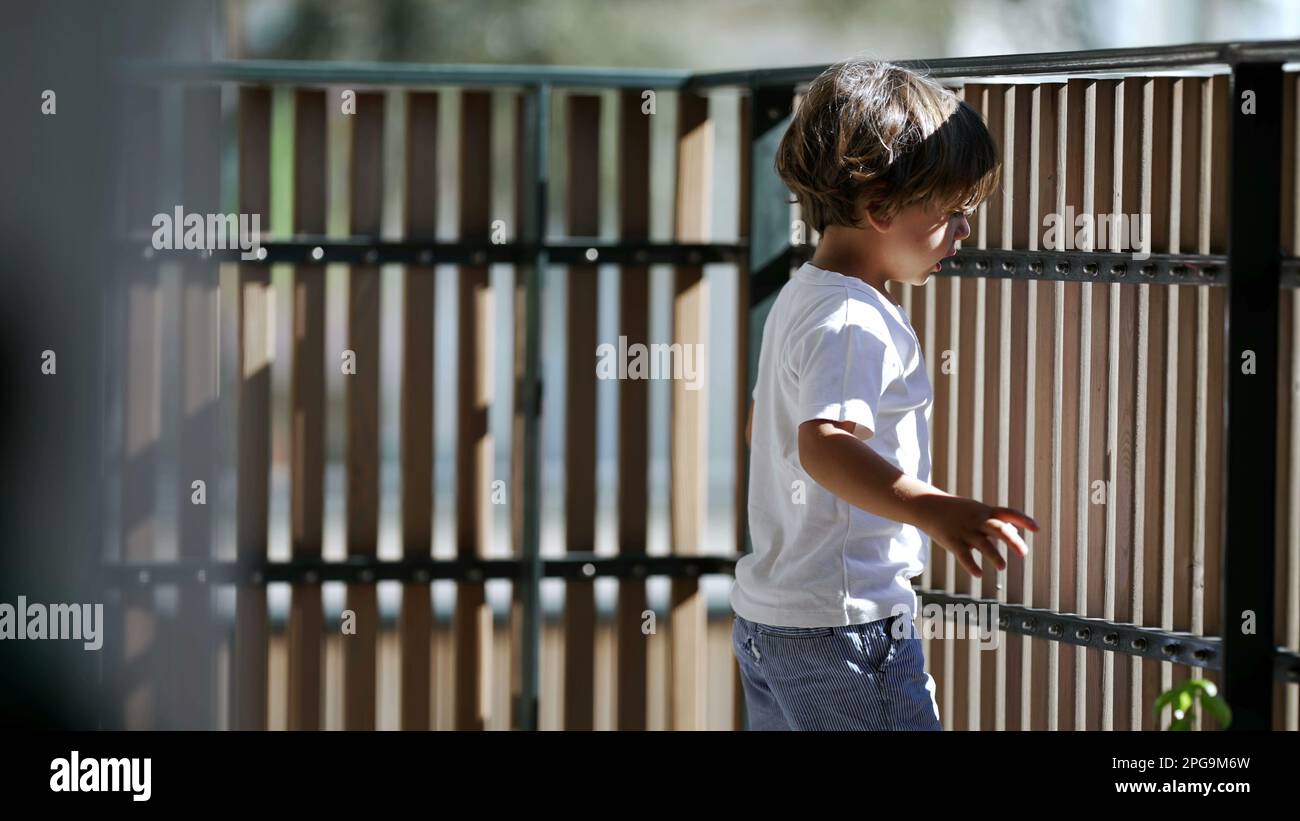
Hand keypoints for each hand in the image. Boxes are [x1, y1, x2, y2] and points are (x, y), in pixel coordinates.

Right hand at [915, 495, 1038, 578]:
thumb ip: (995, 521)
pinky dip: (972, 565)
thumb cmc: (956, 510)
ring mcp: (964, 531)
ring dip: (994, 556)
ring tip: (1002, 567)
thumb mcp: (976, 510)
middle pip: (998, 528)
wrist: (927, 505)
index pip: (1008, 513)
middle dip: (1012, 540)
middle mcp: (977, 520)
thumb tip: (1015, 533)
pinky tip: (979, 574)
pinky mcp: (952, 541)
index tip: (1037, 529)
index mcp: (985, 512)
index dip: (1023, 520)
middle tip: (1024, 553)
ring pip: (983, 544)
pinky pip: (964, 555)